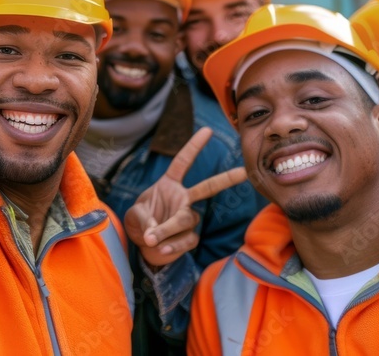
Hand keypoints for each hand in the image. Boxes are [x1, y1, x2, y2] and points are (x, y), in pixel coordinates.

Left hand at [124, 127, 247, 267]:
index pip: (182, 162)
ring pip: (187, 219)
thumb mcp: (135, 215)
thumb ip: (144, 219)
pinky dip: (172, 245)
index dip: (193, 147)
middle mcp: (183, 198)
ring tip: (152, 238)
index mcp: (169, 184)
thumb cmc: (139, 222)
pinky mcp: (190, 237)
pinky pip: (187, 240)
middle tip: (243, 172)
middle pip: (207, 188)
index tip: (208, 130)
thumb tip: (155, 232)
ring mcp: (188, 217)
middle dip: (226, 179)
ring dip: (169, 228)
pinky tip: (160, 249)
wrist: (143, 245)